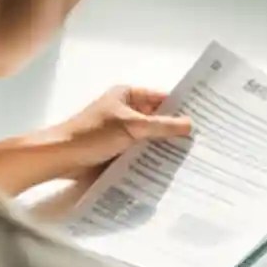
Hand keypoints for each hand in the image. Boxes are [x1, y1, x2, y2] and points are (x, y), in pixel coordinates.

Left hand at [0, 86, 189, 197]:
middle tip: (207, 141)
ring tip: (195, 158)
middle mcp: (127, 112)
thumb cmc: (90, 135)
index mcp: (128, 95)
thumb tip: (190, 124)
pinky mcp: (118, 152)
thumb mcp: (130, 127)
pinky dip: (153, 161)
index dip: (183, 106)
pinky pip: (141, 155)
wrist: (58, 159)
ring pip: (151, 140)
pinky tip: (171, 171)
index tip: (208, 116)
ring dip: (166, 148)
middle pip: (159, 120)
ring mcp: (123, 133)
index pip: (163, 98)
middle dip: (178, 130)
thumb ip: (161, 126)